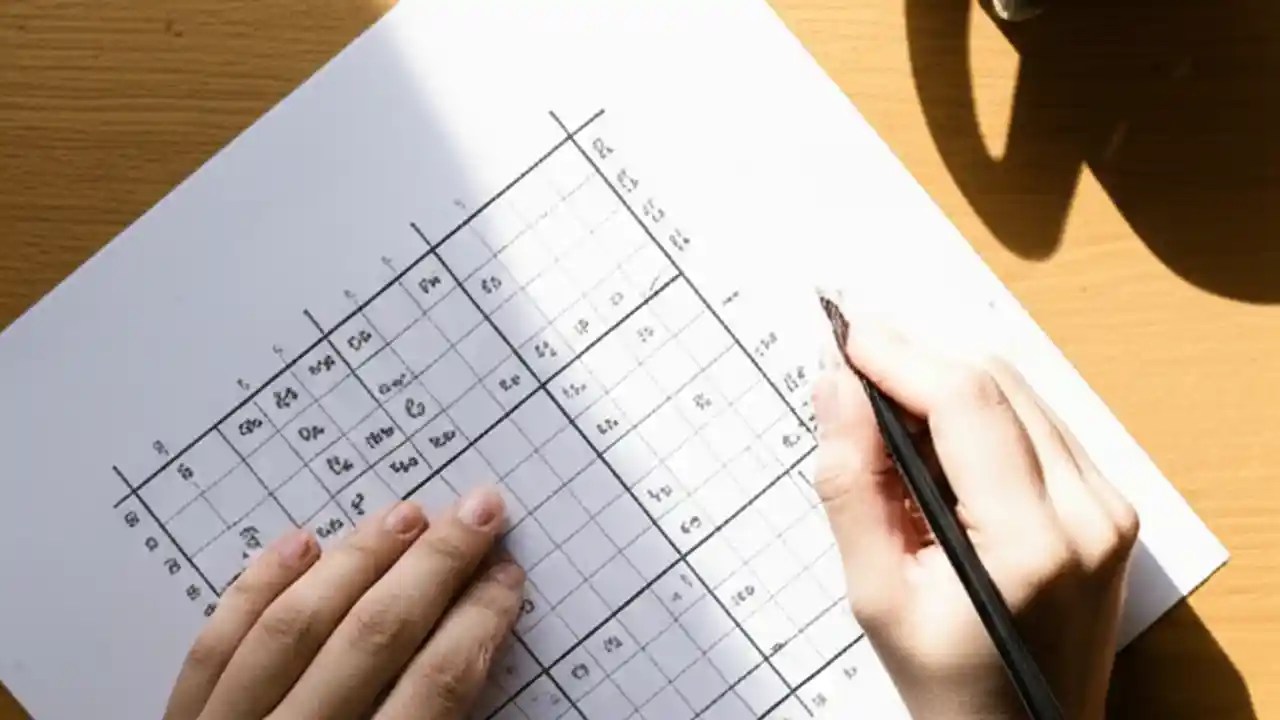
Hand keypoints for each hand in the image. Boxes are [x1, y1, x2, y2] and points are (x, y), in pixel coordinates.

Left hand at [163, 487, 521, 719]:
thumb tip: (475, 662)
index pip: (435, 690)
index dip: (479, 625)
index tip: (508, 579)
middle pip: (373, 639)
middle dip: (436, 567)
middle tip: (481, 512)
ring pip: (294, 627)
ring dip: (357, 561)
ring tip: (406, 515)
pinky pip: (214, 646)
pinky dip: (256, 587)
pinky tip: (299, 543)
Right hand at [813, 314, 1139, 719]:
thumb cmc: (950, 685)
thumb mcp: (876, 597)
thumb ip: (853, 486)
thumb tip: (835, 387)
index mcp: (1031, 543)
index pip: (966, 402)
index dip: (897, 354)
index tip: (842, 335)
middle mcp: (1088, 512)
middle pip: (996, 382)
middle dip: (915, 363)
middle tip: (850, 376)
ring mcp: (1109, 506)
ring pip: (1019, 392)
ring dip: (945, 385)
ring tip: (885, 419)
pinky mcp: (1109, 504)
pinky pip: (1039, 422)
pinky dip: (979, 415)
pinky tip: (937, 448)